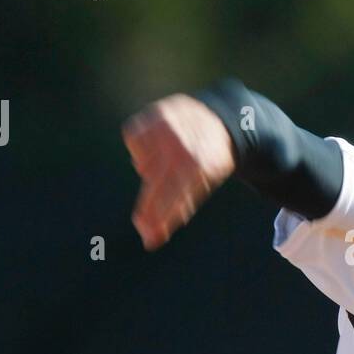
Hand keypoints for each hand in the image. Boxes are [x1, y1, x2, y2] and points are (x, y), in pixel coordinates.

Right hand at [122, 94, 235, 249]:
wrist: (220, 121)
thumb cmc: (209, 161)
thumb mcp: (204, 185)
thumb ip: (178, 210)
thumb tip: (150, 238)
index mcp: (198, 166)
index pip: (172, 199)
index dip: (160, 221)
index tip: (149, 239)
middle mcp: (181, 147)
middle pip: (153, 186)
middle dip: (148, 210)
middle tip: (143, 228)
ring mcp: (165, 128)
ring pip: (141, 164)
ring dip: (150, 170)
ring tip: (168, 165)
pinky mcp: (154, 114)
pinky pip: (133, 141)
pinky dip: (141, 148)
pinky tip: (156, 148)